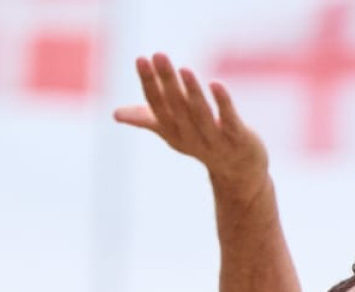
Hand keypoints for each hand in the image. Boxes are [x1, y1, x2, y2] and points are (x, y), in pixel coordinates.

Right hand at [114, 54, 267, 197]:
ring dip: (192, 92)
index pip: (157, 106)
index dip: (149, 83)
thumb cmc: (203, 144)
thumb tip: (115, 114)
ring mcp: (215, 140)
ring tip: (184, 69)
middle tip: (158, 55)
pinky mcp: (238, 139)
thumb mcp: (173, 132)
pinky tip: (216, 84)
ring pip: (201, 115)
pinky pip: (230, 120)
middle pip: (177, 107)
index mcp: (173, 132)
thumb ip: (147, 119)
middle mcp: (191, 137)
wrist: (239, 174)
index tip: (141, 59)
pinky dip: (223, 103)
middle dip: (167, 81)